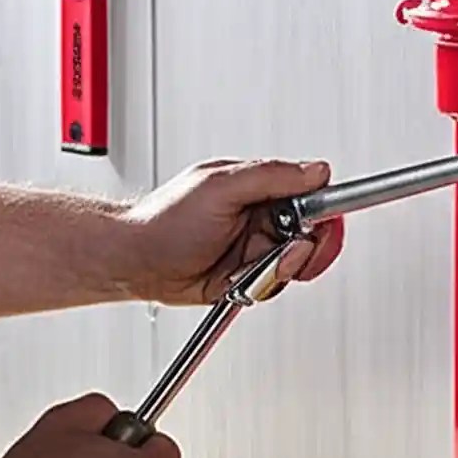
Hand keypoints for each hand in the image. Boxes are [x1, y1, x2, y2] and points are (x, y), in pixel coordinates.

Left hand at [118, 158, 344, 305]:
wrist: (135, 262)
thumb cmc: (164, 219)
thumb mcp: (220, 187)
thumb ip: (272, 176)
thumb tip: (317, 171)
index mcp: (260, 188)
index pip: (312, 196)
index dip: (323, 215)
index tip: (318, 229)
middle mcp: (262, 217)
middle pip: (312, 235)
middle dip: (301, 250)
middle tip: (282, 253)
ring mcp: (255, 248)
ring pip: (294, 265)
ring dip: (275, 270)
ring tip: (248, 266)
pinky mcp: (248, 276)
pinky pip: (272, 286)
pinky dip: (259, 286)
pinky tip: (236, 279)